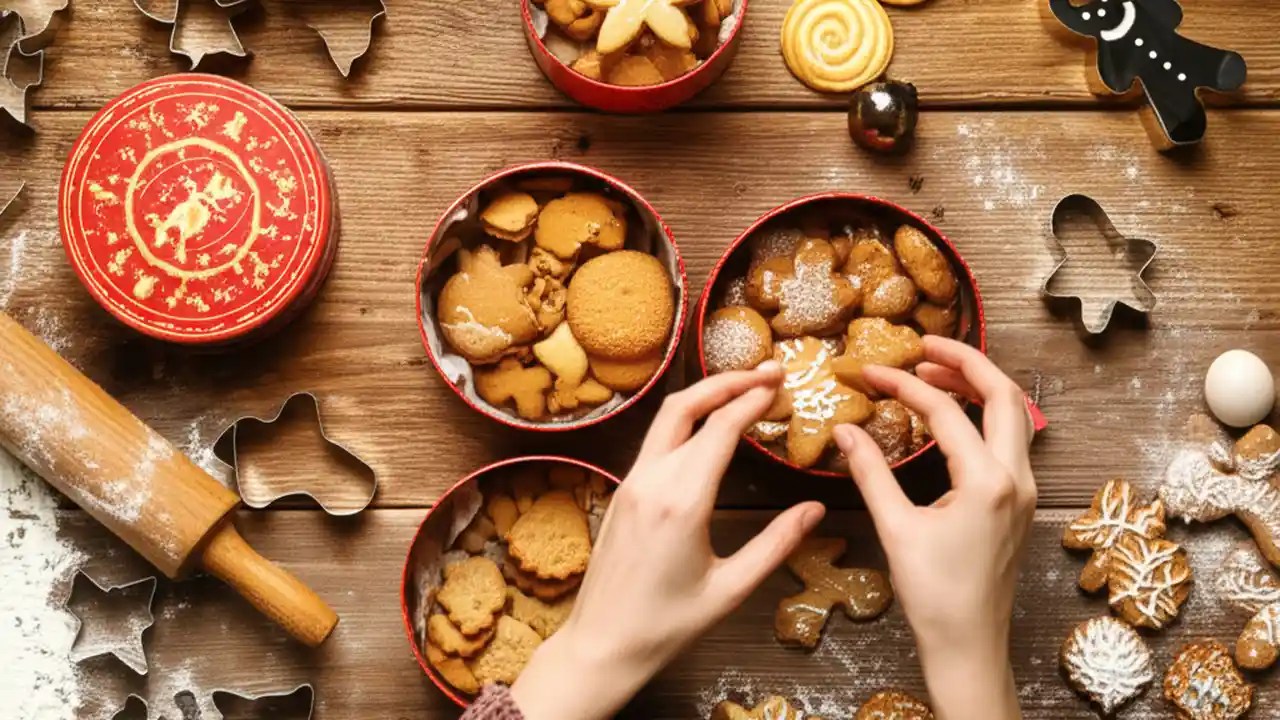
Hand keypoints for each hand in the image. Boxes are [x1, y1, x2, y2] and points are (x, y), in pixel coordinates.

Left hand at [511, 364, 825, 719]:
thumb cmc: (666, 625)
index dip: (752, 398)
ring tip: (742, 388)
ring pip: (666, 419)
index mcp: (681, 501)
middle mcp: (651, 482)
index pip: (720, 427)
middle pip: (686, 405)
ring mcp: (631, 484)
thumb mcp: (731, 590)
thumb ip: (775, 545)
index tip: (781, 383)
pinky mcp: (622, 493)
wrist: (601, 645)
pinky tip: (709, 428)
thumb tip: (816, 509)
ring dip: (704, 396)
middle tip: (766, 371)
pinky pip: (655, 443)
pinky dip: (686, 422)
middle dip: (727, 381)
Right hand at [833, 337, 1035, 719]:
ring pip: (1013, 417)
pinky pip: (1009, 441)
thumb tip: (844, 430)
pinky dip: (982, 416)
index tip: (870, 372)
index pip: (945, 411)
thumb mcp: (896, 529)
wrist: (969, 646)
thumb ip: (871, 472)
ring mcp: (1023, 492)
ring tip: (934, 371)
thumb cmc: (934, 596)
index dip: (904, 384)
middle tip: (922, 346)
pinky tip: (950, 418)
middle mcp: (1016, 479)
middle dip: (965, 361)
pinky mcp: (1018, 504)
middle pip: (1003, 396)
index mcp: (988, 481)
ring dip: (977, 386)